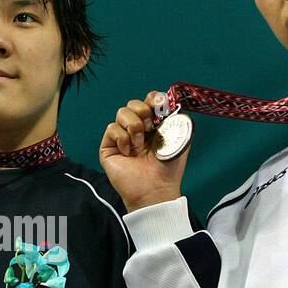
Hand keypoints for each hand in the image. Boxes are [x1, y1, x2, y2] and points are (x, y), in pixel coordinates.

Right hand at [99, 92, 187, 211]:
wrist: (155, 188)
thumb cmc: (168, 168)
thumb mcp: (179, 138)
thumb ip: (176, 118)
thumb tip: (169, 100)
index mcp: (154, 126)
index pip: (149, 101)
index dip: (153, 99)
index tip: (159, 104)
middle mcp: (137, 129)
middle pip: (133, 103)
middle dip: (143, 111)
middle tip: (151, 128)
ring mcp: (122, 137)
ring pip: (121, 112)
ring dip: (134, 125)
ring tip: (140, 144)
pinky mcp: (109, 147)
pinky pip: (111, 128)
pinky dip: (122, 138)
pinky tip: (129, 152)